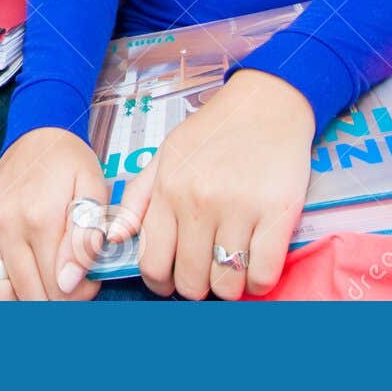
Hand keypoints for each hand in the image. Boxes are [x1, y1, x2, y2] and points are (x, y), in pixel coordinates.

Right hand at [0, 128, 109, 300]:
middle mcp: (4, 223)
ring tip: (40, 295)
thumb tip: (69, 282)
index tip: (88, 286)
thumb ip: (86, 239)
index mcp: (40, 216)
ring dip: (19, 305)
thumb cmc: (69, 163)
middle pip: (27, 294)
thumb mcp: (93, 191)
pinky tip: (8, 287)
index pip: (57, 286)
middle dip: (53, 303)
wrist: (39, 131)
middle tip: (69, 291)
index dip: (77, 296)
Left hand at [112, 69, 314, 300]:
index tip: (171, 281)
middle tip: (204, 275)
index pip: (153, 263)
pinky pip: (263, 275)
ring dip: (228, 287)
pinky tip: (256, 267)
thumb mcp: (166, 154)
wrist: (266, 102)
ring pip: (226, 283)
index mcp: (168, 190)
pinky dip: (259, 283)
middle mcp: (199, 202)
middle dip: (195, 287)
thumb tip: (115, 237)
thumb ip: (138, 197)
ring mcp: (239, 209)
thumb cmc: (214, 131)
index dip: (160, 283)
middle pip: (190, 281)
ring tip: (231, 271)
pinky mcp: (277, 213)